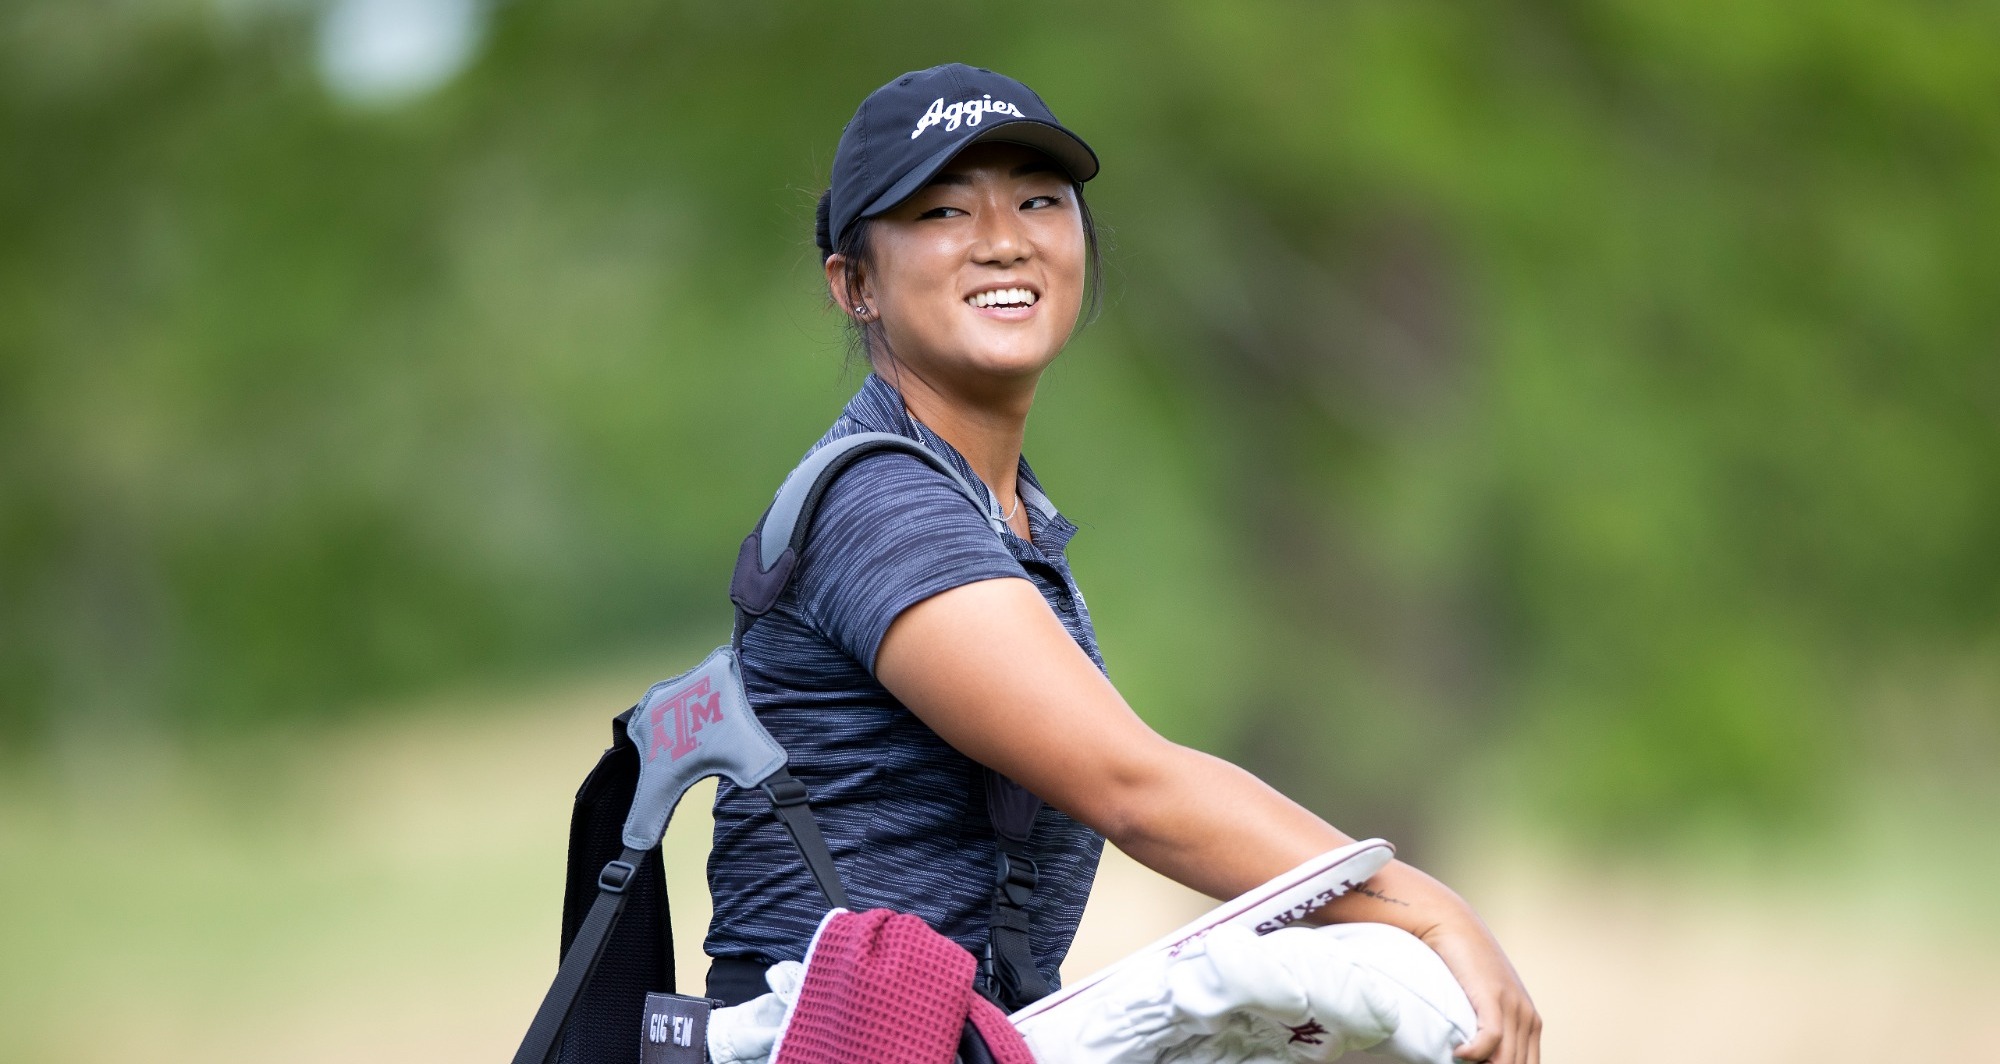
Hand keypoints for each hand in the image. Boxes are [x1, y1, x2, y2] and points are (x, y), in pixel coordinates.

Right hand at [1419, 921, 1539, 1063]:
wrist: (1454, 927)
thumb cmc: (1464, 966)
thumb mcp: (1486, 1001)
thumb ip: (1494, 1027)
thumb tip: (1483, 1057)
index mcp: (1530, 1022)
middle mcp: (1527, 1017)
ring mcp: (1512, 1007)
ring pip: (1507, 1060)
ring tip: (1460, 1063)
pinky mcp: (1493, 998)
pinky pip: (1492, 1041)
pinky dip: (1475, 1053)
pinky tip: (1459, 1052)